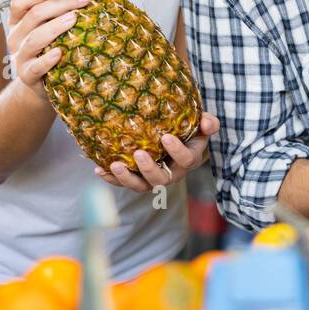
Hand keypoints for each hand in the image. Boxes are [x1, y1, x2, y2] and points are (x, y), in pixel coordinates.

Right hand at [5, 0, 90, 102]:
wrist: (42, 83)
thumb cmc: (52, 48)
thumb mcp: (54, 27)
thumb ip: (67, 8)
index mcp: (18, 22)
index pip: (19, 2)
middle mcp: (15, 37)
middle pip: (33, 16)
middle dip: (59, 5)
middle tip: (82, 0)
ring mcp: (20, 57)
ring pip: (34, 39)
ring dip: (55, 27)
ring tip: (74, 19)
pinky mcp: (27, 75)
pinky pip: (36, 67)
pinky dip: (47, 59)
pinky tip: (60, 53)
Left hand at [96, 112, 218, 191]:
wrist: (179, 140)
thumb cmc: (190, 129)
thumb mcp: (202, 124)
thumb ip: (208, 123)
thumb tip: (207, 124)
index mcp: (189, 159)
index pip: (186, 160)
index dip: (177, 151)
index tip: (166, 137)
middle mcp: (172, 173)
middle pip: (162, 180)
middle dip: (149, 169)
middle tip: (138, 154)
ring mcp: (154, 178)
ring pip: (142, 186)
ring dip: (127, 178)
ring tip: (114, 165)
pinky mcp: (139, 179)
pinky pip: (125, 182)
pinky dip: (112, 178)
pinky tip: (99, 169)